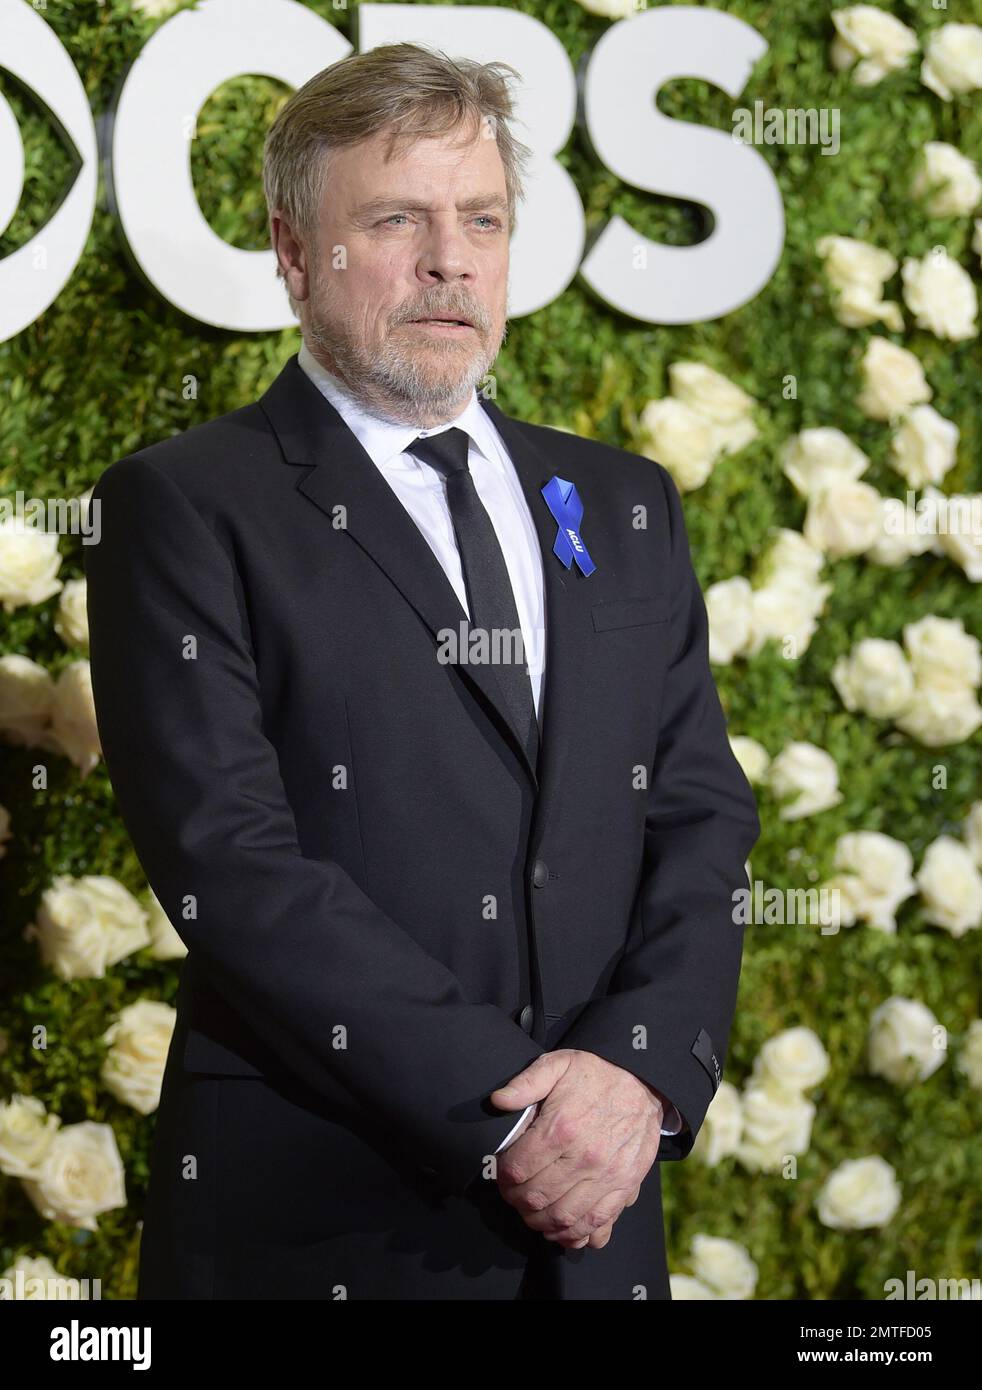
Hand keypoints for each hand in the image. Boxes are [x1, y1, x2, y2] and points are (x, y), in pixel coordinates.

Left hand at [489, 1049, 662, 1249]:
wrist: (643, 1083)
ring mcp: (607, 1177)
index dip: (502, 1178)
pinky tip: (562, 1228)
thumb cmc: (596, 1075)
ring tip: (533, 1211)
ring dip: (540, 1223)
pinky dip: (575, 1236)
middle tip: (514, 1194)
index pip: (518, 1171)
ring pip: (562, 1219)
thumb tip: (498, 1101)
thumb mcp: (558, 1064)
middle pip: (536, 1199)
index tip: (502, 1174)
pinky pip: (596, 1225)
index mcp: (562, 1128)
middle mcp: (584, 1158)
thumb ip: (526, 1083)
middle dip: (516, 1202)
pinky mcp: (624, 1188)